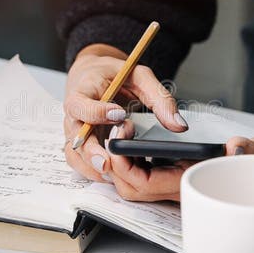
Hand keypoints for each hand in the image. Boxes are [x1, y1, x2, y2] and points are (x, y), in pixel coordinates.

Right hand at [63, 45, 187, 182]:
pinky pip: (80, 162)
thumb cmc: (115, 76)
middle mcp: (75, 114)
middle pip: (76, 136)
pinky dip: (93, 171)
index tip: (119, 114)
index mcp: (83, 90)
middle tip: (108, 161)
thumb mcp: (140, 77)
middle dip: (91, 151)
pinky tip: (111, 176)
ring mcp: (76, 132)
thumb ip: (159, 98)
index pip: (80, 103)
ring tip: (112, 173)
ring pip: (76, 154)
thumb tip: (178, 124)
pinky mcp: (82, 146)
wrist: (97, 77)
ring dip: (92, 166)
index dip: (97, 111)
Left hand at [106, 123, 253, 202]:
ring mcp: (178, 182)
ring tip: (124, 130)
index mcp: (192, 183)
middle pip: (131, 187)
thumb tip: (236, 147)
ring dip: (124, 159)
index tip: (119, 141)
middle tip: (117, 132)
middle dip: (117, 163)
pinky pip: (147, 171)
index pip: (143, 186)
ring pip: (136, 180)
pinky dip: (135, 157)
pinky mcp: (180, 173)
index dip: (124, 167)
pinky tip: (137, 135)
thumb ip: (250, 150)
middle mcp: (181, 187)